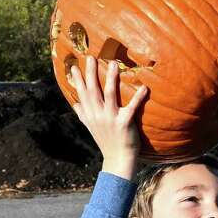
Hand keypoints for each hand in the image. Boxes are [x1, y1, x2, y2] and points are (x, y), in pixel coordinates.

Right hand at [67, 56, 148, 178]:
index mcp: (90, 115)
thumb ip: (83, 114)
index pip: (81, 94)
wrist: (118, 160)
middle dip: (91, 73)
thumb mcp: (91, 128)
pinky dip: (137, 97)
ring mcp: (110, 119)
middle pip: (93, 90)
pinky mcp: (124, 123)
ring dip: (111, 78)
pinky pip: (131, 107)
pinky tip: (143, 87)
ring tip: (113, 63)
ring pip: (110, 94)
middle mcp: (98, 115)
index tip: (73, 65)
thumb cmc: (106, 142)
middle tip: (90, 56)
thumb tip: (74, 104)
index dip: (77, 79)